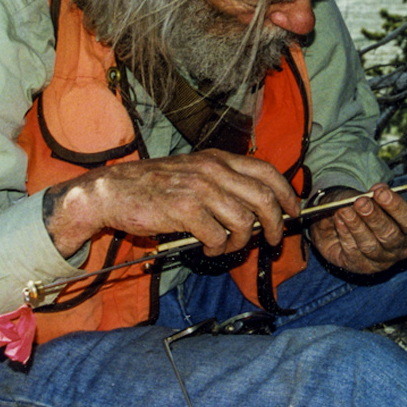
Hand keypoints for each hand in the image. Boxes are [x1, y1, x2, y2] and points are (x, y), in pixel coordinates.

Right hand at [41, 149, 300, 257]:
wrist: (113, 191)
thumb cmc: (154, 186)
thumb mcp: (193, 172)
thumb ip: (223, 182)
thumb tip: (256, 207)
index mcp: (218, 158)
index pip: (267, 171)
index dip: (287, 193)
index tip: (293, 212)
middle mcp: (213, 169)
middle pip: (264, 198)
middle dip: (276, 224)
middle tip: (274, 241)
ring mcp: (200, 189)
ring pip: (245, 220)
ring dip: (243, 241)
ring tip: (229, 247)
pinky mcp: (185, 210)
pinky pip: (219, 236)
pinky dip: (219, 248)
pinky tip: (209, 247)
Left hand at [307, 184, 406, 273]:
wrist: (336, 224)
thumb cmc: (358, 208)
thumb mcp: (366, 197)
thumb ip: (373, 194)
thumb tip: (378, 189)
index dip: (396, 206)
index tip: (380, 192)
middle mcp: (399, 248)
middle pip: (391, 235)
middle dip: (374, 217)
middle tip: (360, 202)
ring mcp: (381, 261)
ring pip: (370, 245)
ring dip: (356, 226)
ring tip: (344, 210)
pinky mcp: (362, 267)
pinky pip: (353, 253)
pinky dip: (345, 235)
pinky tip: (339, 221)